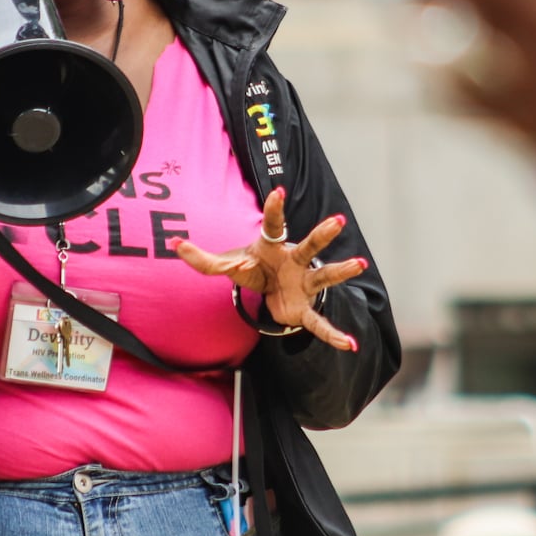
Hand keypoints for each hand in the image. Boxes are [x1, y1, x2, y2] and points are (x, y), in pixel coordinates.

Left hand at [171, 187, 367, 351]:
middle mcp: (294, 261)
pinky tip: (349, 345)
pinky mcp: (304, 309)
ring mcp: (303, 284)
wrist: (273, 292)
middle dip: (322, 234)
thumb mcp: (228, 264)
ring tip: (359, 265)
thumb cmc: (253, 269)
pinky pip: (319, 323)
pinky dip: (332, 334)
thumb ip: (203, 259)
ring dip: (340, 271)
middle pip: (309, 246)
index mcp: (274, 247)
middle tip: (338, 221)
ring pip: (324, 276)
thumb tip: (175, 245)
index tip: (278, 191)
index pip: (274, 224)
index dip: (275, 209)